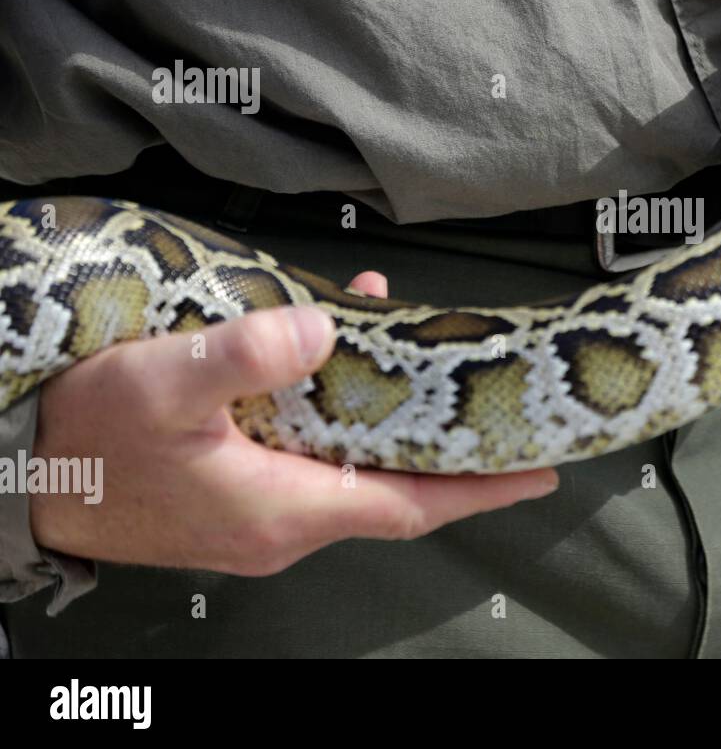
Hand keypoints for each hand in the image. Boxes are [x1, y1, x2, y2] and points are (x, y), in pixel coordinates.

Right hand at [30, 271, 558, 575]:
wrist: (19, 476)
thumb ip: (243, 357)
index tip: (539, 471)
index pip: (411, 503)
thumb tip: (325, 327)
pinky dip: (338, 408)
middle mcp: (284, 522)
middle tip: (506, 417)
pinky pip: (312, 454)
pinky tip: (331, 343)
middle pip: (395, 487)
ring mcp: (259, 512)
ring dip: (391, 417)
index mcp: (286, 507)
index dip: (480, 489)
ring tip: (418, 351)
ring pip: (354, 464)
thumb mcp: (160, 385)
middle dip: (452, 454)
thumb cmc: (84, 438)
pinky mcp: (236, 494)